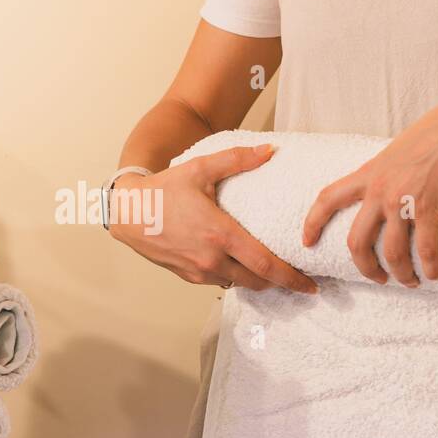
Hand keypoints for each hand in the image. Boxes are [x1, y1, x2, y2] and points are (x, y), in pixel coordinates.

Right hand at [110, 144, 317, 293]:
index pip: (266, 265)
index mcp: (220, 235)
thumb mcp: (200, 169)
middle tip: (298, 279)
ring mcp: (199, 271)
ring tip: (270, 270)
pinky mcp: (187, 276)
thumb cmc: (163, 190)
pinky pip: (219, 280)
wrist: (127, 211)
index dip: (292, 278)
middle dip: (280, 283)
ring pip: (239, 283)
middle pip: (258, 282)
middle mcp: (212, 259)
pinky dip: (234, 275)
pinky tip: (238, 264)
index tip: (310, 285)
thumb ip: (237, 160)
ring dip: (256, 280)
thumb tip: (270, 151)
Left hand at [301, 89, 437, 286]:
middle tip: (377, 278)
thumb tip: (382, 192)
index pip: (328, 199)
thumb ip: (383, 174)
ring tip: (410, 281)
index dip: (313, 222)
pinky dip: (430, 267)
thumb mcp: (393, 154)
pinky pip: (426, 249)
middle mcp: (379, 191)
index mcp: (367, 175)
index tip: (306, 242)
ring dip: (401, 274)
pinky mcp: (429, 208)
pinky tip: (435, 275)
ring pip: (392, 252)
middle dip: (364, 267)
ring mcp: (402, 201)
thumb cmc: (431, 137)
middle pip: (356, 241)